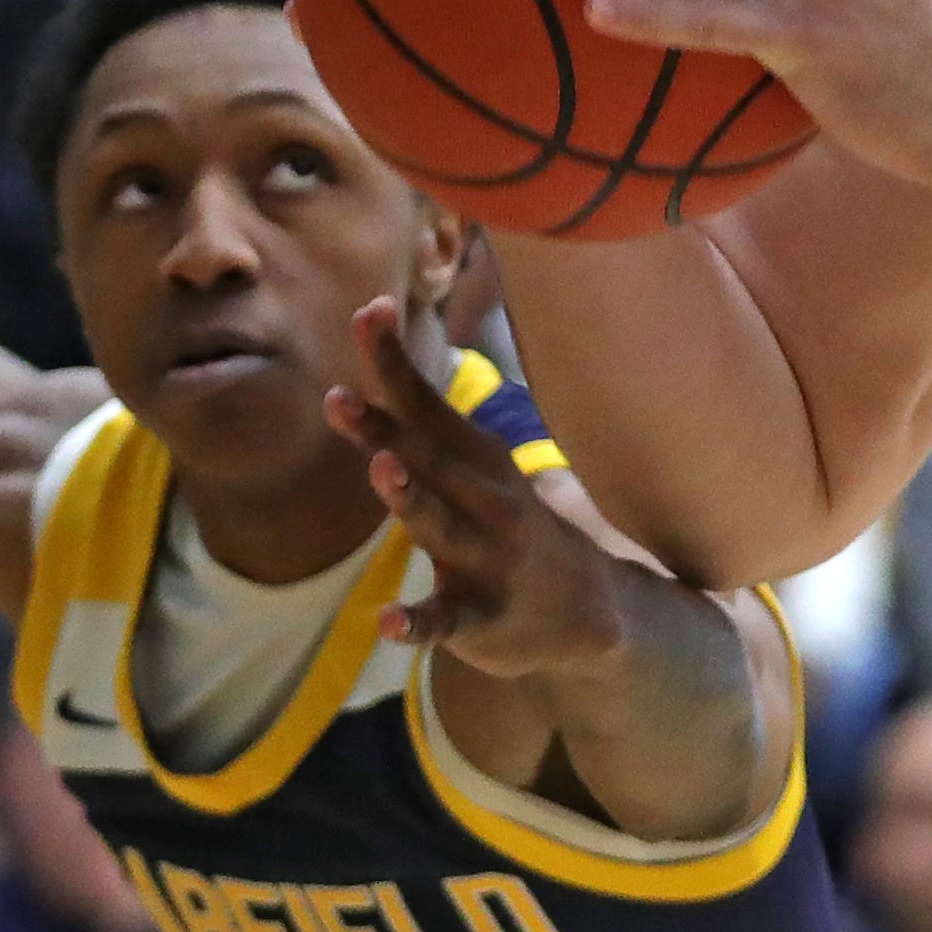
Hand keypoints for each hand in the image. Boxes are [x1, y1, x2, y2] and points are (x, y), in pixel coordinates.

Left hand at [324, 303, 632, 676]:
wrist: (593, 612)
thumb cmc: (511, 531)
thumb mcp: (480, 477)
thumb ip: (426, 439)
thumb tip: (373, 382)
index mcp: (478, 461)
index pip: (426, 404)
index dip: (392, 362)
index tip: (368, 309)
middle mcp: (485, 500)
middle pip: (427, 456)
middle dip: (384, 425)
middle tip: (338, 396)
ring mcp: (488, 559)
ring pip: (442, 526)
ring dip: (412, 498)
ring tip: (382, 468)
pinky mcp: (483, 617)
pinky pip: (446, 620)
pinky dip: (418, 622)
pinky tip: (389, 622)